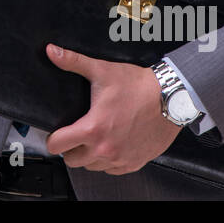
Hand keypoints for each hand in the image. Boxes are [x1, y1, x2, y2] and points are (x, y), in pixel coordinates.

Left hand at [43, 43, 181, 174]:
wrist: (170, 98)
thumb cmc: (138, 86)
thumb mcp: (102, 71)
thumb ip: (73, 61)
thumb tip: (52, 51)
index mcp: (93, 129)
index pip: (57, 146)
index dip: (53, 138)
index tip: (57, 133)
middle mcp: (105, 149)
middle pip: (72, 161)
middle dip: (70, 148)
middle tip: (75, 135)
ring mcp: (120, 159)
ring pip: (92, 167)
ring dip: (89, 156)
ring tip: (93, 139)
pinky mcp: (134, 163)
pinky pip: (112, 171)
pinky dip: (108, 161)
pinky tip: (110, 145)